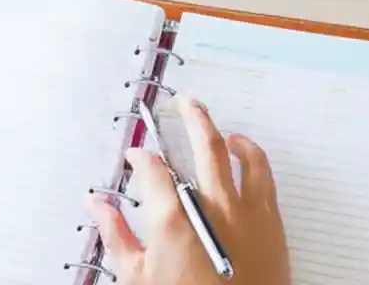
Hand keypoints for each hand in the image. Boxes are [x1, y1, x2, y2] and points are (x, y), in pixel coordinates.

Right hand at [88, 98, 290, 284]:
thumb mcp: (138, 278)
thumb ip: (117, 236)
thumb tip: (97, 207)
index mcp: (174, 220)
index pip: (152, 171)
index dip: (141, 158)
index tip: (137, 157)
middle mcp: (213, 207)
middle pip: (204, 145)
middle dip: (191, 117)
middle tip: (182, 102)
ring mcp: (246, 212)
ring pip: (240, 154)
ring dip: (226, 132)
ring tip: (216, 123)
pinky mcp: (270, 221)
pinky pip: (264, 175)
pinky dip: (253, 156)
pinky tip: (244, 154)